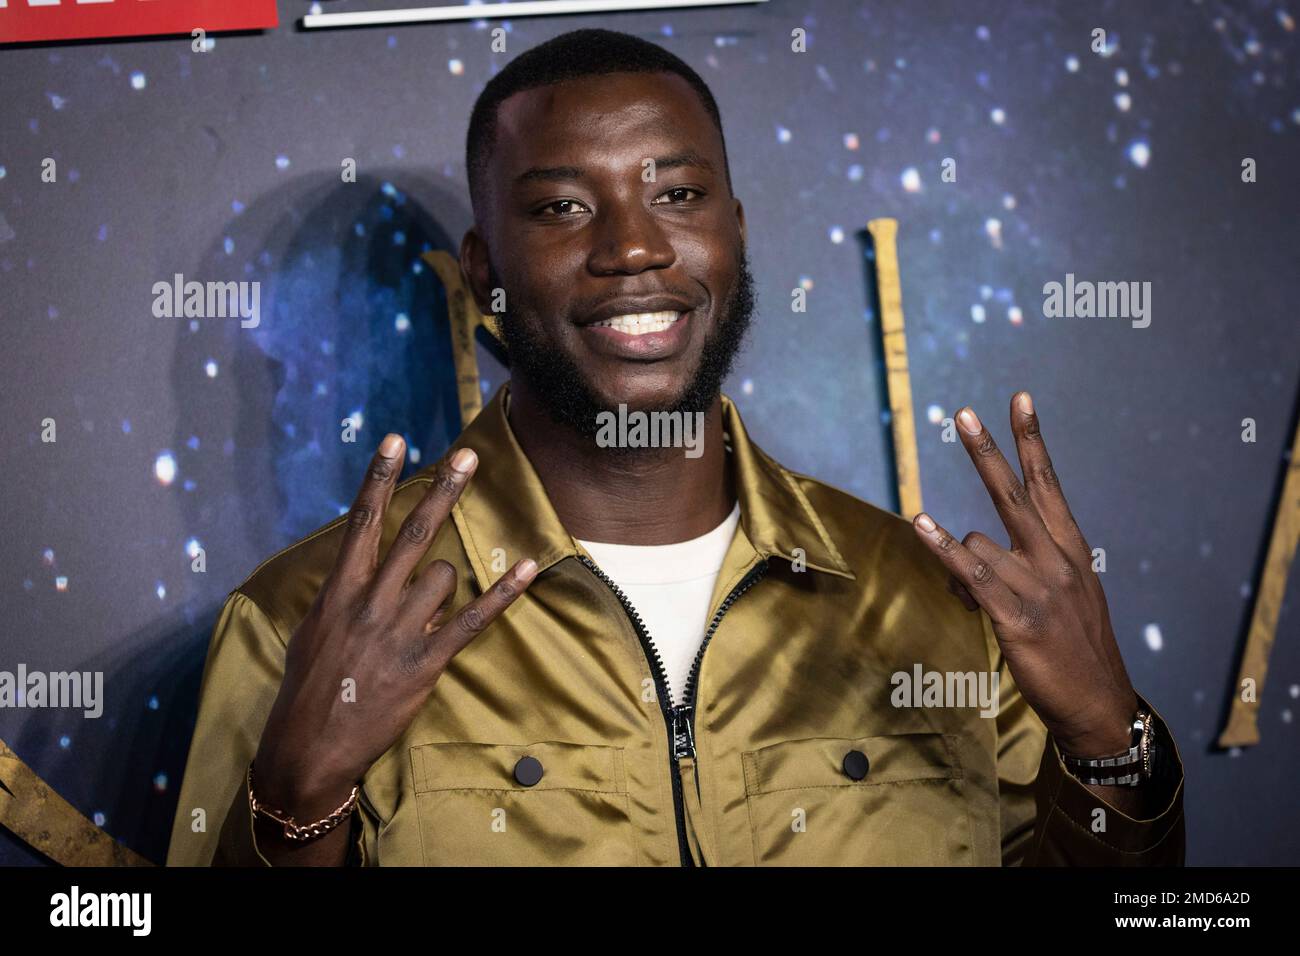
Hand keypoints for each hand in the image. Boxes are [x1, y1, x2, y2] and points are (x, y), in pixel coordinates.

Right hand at [253, 434, 537, 820]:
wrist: (310, 746)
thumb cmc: (309, 687)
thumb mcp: (315, 629)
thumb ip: (342, 593)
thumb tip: (361, 566)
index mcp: (339, 590)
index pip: (362, 521)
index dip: (379, 478)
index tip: (396, 440)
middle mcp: (370, 601)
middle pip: (414, 533)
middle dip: (442, 491)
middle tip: (468, 457)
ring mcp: (399, 630)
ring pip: (442, 576)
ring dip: (444, 584)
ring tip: (421, 614)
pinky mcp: (425, 661)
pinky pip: (473, 618)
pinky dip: (503, 593)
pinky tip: (525, 568)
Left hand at [911, 392, 1136, 757]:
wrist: (1100, 707)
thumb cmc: (1074, 652)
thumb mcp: (1057, 601)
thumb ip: (1016, 574)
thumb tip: (965, 568)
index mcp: (1072, 551)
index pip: (1049, 484)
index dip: (1031, 441)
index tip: (1020, 398)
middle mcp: (1057, 561)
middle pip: (1016, 494)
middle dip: (988, 452)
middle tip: (962, 414)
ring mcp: (1039, 588)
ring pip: (980, 545)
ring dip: (962, 569)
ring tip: (978, 602)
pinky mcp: (1018, 617)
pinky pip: (972, 572)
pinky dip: (942, 546)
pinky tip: (921, 522)